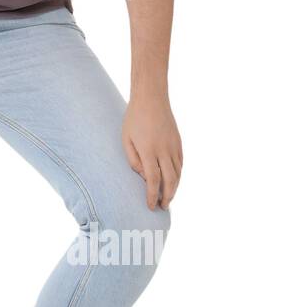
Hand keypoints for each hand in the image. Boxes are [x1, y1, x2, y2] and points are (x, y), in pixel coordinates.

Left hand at [122, 95, 181, 209]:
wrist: (151, 98)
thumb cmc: (133, 119)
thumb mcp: (126, 139)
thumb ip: (133, 160)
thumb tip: (143, 176)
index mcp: (148, 150)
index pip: (153, 180)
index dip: (152, 195)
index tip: (151, 206)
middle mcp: (164, 150)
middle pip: (170, 181)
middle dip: (167, 197)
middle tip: (162, 207)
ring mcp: (174, 146)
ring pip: (178, 173)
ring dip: (174, 188)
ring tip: (168, 197)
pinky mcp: (179, 142)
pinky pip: (181, 164)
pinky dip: (178, 175)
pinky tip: (173, 181)